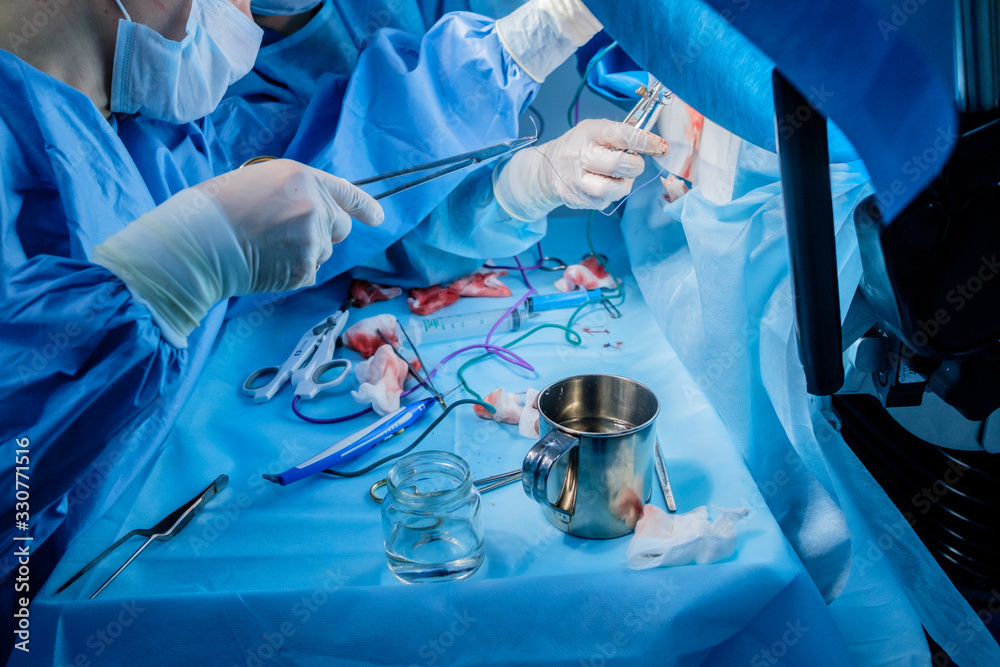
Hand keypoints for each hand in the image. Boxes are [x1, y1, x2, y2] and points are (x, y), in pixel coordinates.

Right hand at [93, 159, 381, 345]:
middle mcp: (315, 207)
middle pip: (341, 227)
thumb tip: (319, 210)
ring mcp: (312, 240)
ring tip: (268, 246)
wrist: (199, 242)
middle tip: (292, 234)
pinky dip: (293, 271)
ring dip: (306, 251)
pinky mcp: (304, 269)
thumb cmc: (220, 208)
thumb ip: (296, 192)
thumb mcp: (261, 181)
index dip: (366, 207)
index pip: (347, 192)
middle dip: (326, 231)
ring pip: (324, 251)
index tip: (377, 217)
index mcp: (303, 178)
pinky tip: (267, 263)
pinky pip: (310, 272)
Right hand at [493, 119, 668, 220]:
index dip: (645, 141)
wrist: (547, 169)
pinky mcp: (578, 199)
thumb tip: (654, 144)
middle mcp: (580, 155)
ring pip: (613, 189)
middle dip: (635, 166)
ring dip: (623, 184)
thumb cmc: (579, 147)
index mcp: (589, 132)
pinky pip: (606, 201)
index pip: (621, 134)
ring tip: (617, 177)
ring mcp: (577, 180)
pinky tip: (603, 184)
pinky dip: (612, 194)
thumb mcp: (596, 131)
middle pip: (619, 164)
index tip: (660, 146)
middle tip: (635, 164)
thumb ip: (622, 134)